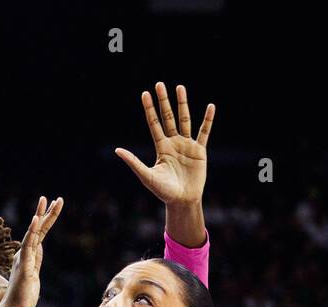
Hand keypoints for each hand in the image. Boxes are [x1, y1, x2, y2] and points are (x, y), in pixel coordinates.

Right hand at [0, 195, 63, 306]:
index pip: (40, 234)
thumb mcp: (34, 276)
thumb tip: (39, 250)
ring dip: (40, 216)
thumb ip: (35, 262)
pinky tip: (35, 220)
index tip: (53, 207)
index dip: (47, 221)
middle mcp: (24, 253)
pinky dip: (31, 231)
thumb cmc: (24, 296)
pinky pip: (28, 245)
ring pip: (33, 233)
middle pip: (38, 230)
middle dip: (46, 213)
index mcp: (28, 256)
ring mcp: (24, 258)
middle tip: (56, 198)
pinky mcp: (24, 265)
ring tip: (45, 201)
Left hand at [115, 82, 213, 206]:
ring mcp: (187, 145)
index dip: (149, 109)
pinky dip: (208, 120)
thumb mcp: (146, 176)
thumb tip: (117, 150)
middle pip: (168, 117)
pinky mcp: (200, 151)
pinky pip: (204, 132)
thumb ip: (133, 161)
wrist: (182, 201)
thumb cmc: (163, 191)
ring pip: (184, 120)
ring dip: (182, 104)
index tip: (145, 93)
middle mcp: (173, 143)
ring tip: (180, 87)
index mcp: (161, 147)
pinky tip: (210, 106)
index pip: (154, 123)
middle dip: (164, 101)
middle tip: (160, 84)